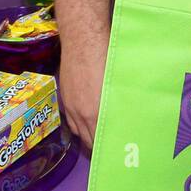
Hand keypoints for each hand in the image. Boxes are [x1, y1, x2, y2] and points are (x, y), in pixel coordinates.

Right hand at [58, 37, 108, 152]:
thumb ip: (118, 104)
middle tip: (110, 145)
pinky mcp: (64, 97)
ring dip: (88, 135)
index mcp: (96, 112)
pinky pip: (70, 120)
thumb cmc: (106, 58)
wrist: (83, 40)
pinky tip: (87, 121)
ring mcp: (70, 106)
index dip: (108, 147)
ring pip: (78, 131)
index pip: (101, 140)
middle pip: (89, 139)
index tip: (116, 149)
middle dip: (99, 144)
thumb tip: (126, 115)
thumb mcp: (117, 84)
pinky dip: (79, 124)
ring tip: (99, 136)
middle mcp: (81, 113)